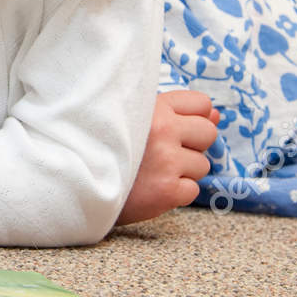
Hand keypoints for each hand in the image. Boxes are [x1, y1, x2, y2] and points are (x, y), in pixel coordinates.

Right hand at [117, 90, 218, 225]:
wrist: (79, 181)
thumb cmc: (107, 146)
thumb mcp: (136, 118)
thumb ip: (176, 113)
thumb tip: (217, 116)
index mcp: (155, 107)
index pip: (202, 104)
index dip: (191, 119)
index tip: (172, 130)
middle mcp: (164, 130)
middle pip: (209, 134)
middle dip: (192, 145)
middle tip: (162, 153)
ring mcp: (167, 161)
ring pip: (202, 165)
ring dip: (182, 171)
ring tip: (152, 171)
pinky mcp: (168, 191)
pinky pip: (192, 190)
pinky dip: (175, 193)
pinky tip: (151, 187)